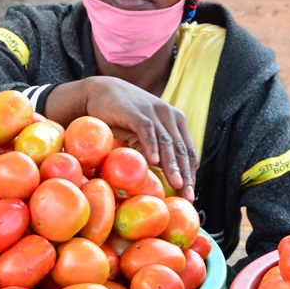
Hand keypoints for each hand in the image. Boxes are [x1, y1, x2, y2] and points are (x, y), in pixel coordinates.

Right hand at [46, 78, 198, 199]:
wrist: (99, 93)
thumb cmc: (119, 117)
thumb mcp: (140, 135)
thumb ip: (151, 149)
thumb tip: (159, 176)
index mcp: (174, 121)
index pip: (187, 150)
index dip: (190, 173)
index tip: (189, 193)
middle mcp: (168, 115)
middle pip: (181, 149)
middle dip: (186, 174)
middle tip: (188, 196)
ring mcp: (153, 112)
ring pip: (167, 142)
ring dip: (172, 165)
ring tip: (176, 184)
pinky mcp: (136, 112)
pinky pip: (147, 131)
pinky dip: (151, 146)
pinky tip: (154, 162)